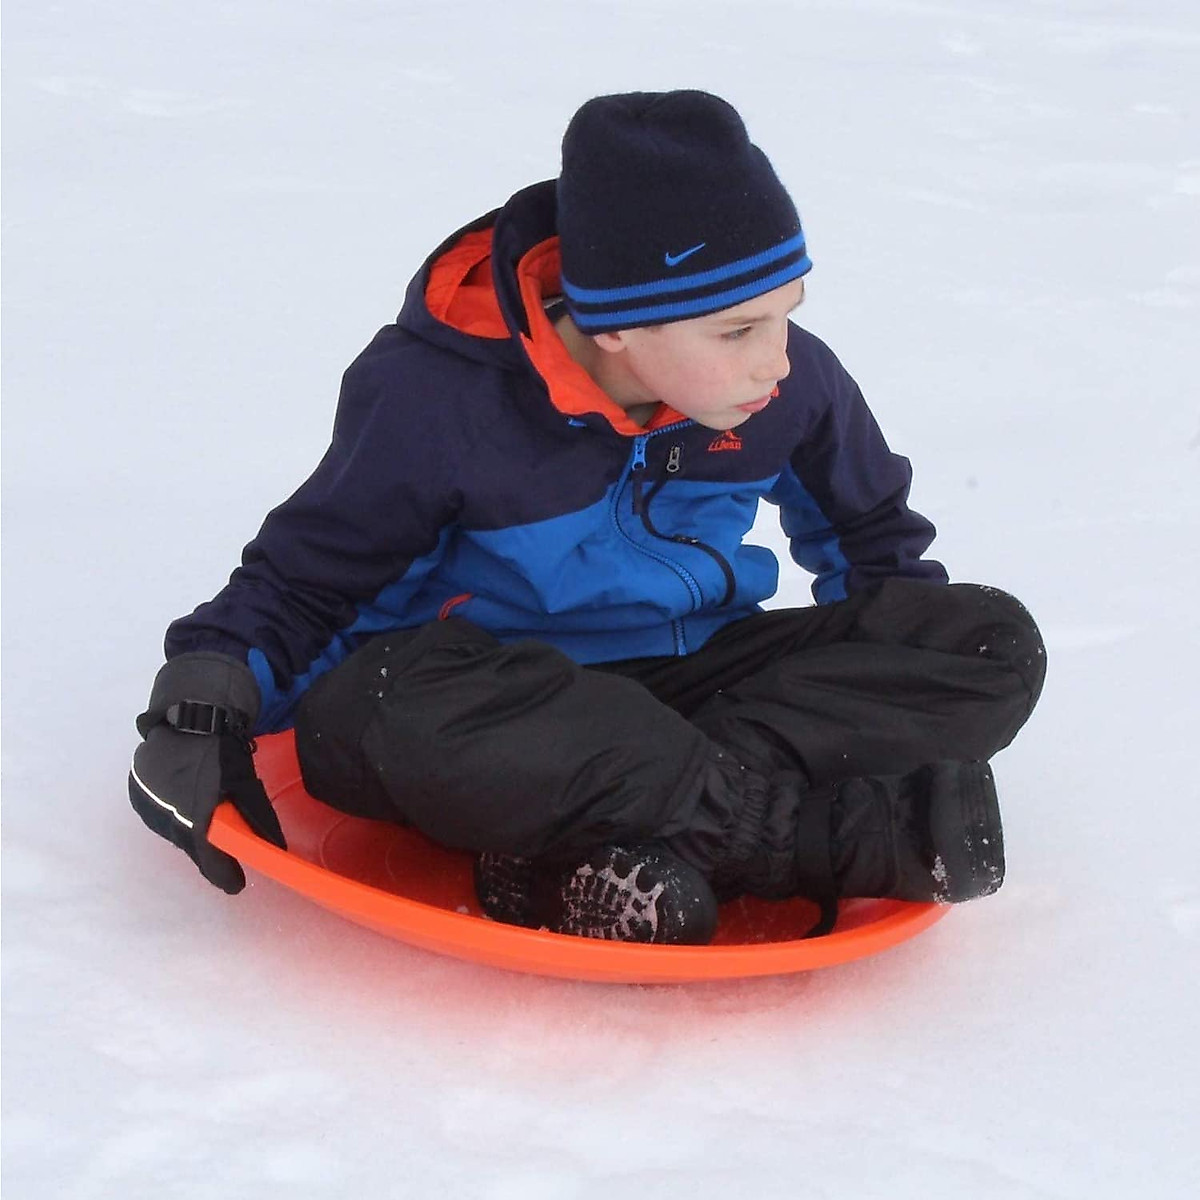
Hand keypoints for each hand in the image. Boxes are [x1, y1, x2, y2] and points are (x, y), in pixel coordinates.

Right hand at [128, 652, 284, 892]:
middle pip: (191, 847)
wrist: (187, 715)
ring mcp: (149, 806)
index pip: (209, 859)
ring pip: (174, 832)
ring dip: (190, 834)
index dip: (223, 874)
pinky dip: (175, 818)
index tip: (235, 886)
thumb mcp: (245, 782)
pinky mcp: (138, 794)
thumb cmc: (221, 749)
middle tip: (226, 856)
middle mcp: (168, 817)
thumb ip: (257, 817)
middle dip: (208, 853)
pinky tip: (188, 809)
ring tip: (207, 827)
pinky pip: (160, 817)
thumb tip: (275, 848)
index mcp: (196, 816)